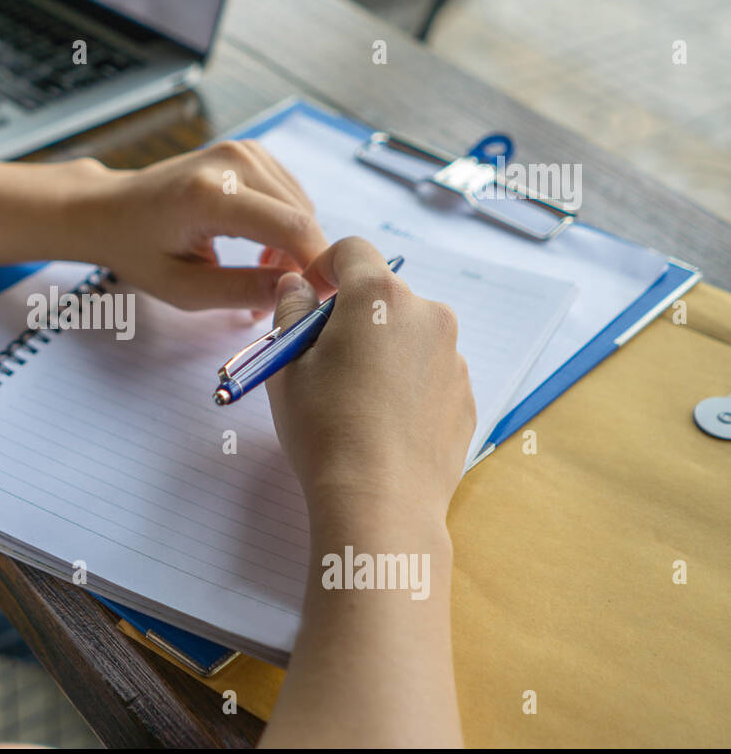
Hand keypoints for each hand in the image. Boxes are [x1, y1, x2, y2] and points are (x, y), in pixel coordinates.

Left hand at [73, 141, 328, 310]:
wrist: (110, 209)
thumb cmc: (138, 250)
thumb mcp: (183, 288)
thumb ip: (241, 291)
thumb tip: (294, 294)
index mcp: (209, 193)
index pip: (291, 227)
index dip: (316, 266)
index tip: (318, 301)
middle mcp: (232, 160)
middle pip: (302, 217)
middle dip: (301, 263)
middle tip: (273, 300)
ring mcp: (244, 150)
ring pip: (302, 208)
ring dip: (292, 247)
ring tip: (258, 277)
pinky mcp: (251, 151)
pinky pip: (291, 196)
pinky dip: (285, 227)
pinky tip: (258, 250)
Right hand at [264, 237, 476, 524]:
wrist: (381, 502)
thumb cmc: (324, 430)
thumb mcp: (287, 366)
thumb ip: (290, 312)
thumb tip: (297, 285)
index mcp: (379, 297)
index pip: (353, 251)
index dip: (325, 265)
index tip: (309, 295)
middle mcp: (427, 314)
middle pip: (383, 296)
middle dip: (353, 316)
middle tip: (322, 360)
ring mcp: (453, 357)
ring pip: (409, 335)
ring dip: (382, 350)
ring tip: (354, 400)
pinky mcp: (466, 395)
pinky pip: (429, 373)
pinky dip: (406, 384)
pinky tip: (382, 424)